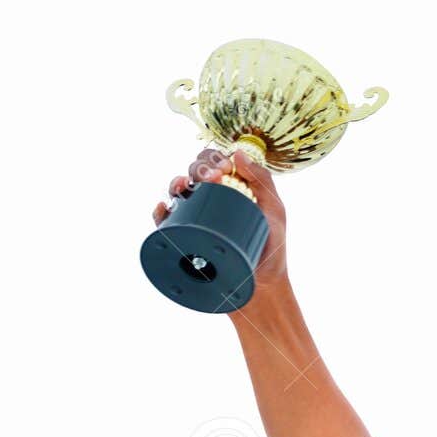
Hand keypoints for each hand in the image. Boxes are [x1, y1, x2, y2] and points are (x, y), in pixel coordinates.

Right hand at [150, 147, 288, 292]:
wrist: (262, 283)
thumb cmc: (272, 247)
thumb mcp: (274, 211)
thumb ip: (262, 181)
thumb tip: (237, 153)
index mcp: (231, 186)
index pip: (214, 161)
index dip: (214, 158)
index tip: (224, 168)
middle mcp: (210, 198)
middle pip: (194, 171)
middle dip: (198, 168)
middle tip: (210, 178)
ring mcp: (196, 216)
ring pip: (177, 191)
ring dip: (176, 183)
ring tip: (184, 187)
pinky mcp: (186, 236)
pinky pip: (167, 220)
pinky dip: (162, 212)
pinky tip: (165, 208)